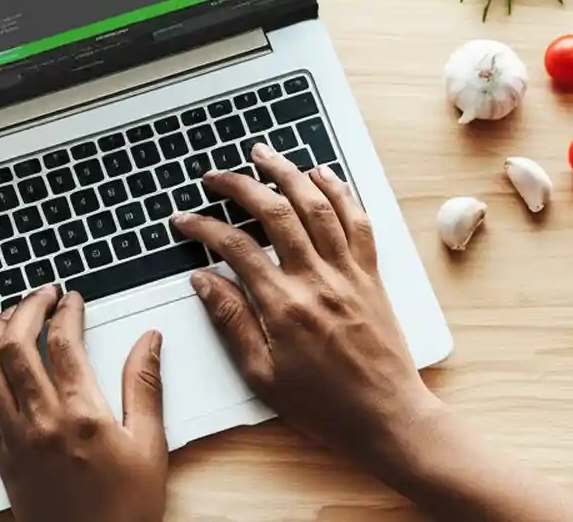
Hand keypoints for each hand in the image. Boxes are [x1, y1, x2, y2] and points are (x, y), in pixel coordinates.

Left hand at [0, 286, 167, 521]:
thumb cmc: (127, 509)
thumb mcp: (151, 446)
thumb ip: (146, 386)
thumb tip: (149, 340)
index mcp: (83, 414)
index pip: (62, 341)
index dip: (64, 310)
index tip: (72, 298)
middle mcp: (41, 421)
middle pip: (15, 345)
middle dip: (25, 308)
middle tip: (40, 294)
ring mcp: (15, 439)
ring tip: (9, 318)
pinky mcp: (1, 457)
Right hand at [172, 144, 444, 482]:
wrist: (387, 418)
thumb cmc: (324, 406)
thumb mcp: (262, 374)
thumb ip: (232, 321)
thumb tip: (204, 280)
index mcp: (284, 306)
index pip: (235, 248)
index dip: (205, 227)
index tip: (185, 220)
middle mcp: (317, 280)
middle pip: (275, 212)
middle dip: (241, 186)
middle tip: (215, 176)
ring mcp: (348, 273)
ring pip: (317, 205)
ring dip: (288, 173)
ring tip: (264, 154)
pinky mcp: (371, 274)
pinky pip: (358, 220)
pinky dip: (340, 191)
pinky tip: (323, 175)